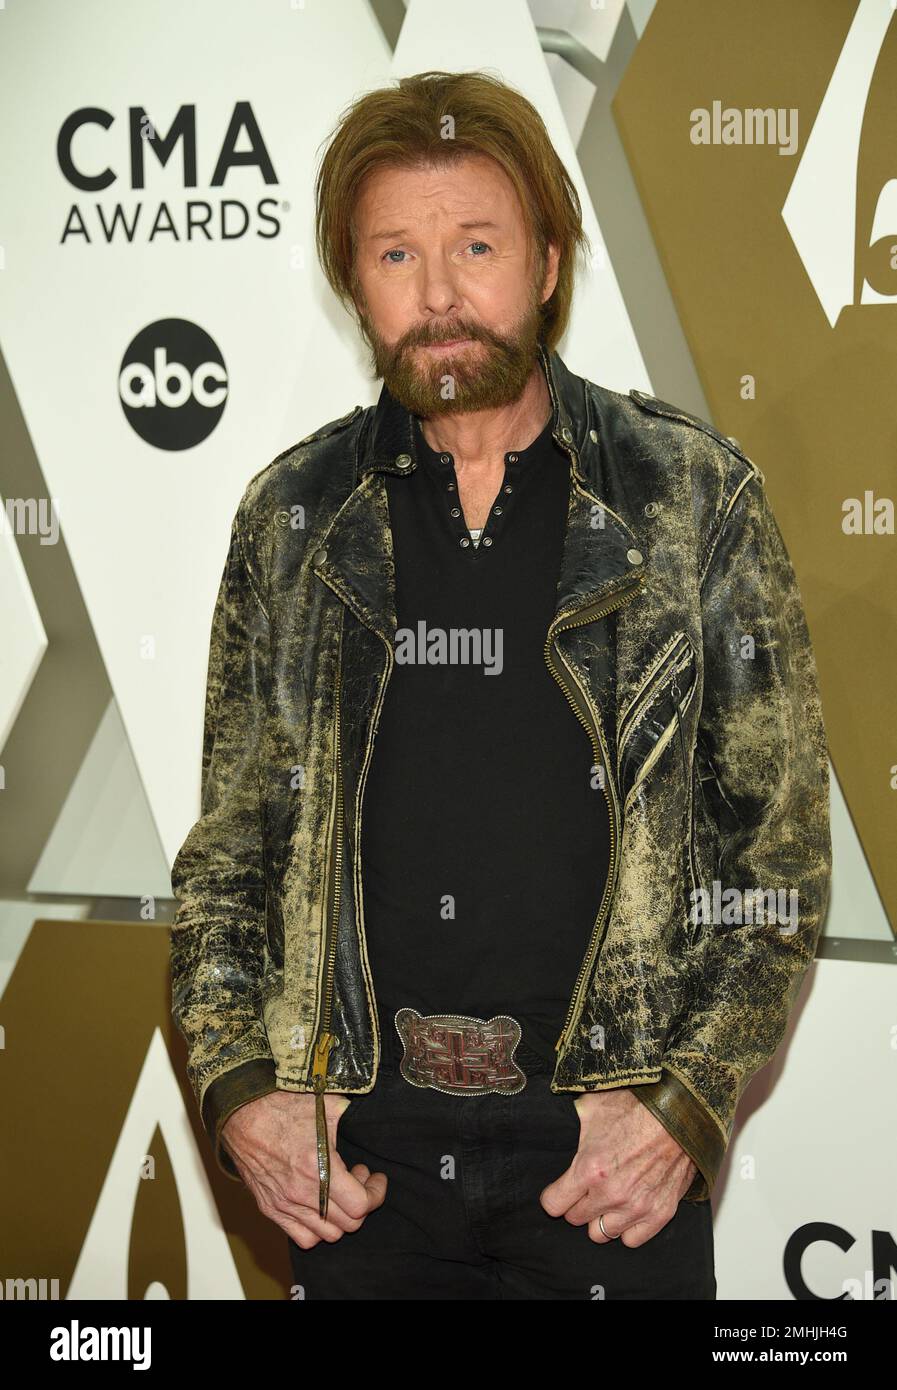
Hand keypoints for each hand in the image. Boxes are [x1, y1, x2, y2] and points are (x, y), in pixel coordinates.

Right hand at [221, 1091, 387, 1248]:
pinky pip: (302, 1238)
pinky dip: (317, 1229)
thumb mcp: (326, 1104)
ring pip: (327, 1235)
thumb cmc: (281, 1105)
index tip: (375, 1178)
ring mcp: (284, 1204)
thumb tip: (370, 1118)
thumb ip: (351, 1116)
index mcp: (318, 1167)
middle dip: (362, 1202)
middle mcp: (301, 1192)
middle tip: (358, 1180)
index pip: (360, 1205)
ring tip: (339, 1192)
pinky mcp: (270, 1208)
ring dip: (341, 1217)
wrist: (241, 1112)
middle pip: (348, 1224)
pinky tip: (319, 1205)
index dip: (376, 1193)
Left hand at [539, 1088, 696, 1245]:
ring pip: (601, 1233)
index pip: (553, 1204)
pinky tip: (627, 1208)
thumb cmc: (638, 1106)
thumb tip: (557, 1119)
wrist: (680, 1111)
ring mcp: (637, 1207)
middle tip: (587, 1188)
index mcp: (589, 1168)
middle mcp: (611, 1194)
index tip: (560, 1190)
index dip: (554, 1195)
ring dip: (601, 1217)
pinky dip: (627, 1227)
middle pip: (576, 1219)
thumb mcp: (592, 1105)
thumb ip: (571, 1121)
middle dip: (577, 1203)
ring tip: (607, 1198)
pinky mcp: (660, 1213)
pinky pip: (632, 1239)